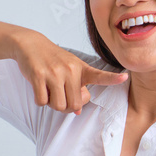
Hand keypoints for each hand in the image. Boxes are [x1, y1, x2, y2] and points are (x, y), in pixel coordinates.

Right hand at [14, 31, 128, 114]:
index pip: (100, 75)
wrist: (31, 44)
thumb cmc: (53, 60)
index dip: (112, 79)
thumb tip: (77, 111)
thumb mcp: (69, 70)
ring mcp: (55, 73)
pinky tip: (39, 88)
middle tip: (59, 95)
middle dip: (65, 105)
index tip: (125, 77)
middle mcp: (70, 70)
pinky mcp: (39, 76)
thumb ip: (76, 90)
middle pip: (74, 105)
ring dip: (52, 104)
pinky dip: (40, 100)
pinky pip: (42, 102)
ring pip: (58, 106)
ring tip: (49, 90)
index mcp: (81, 68)